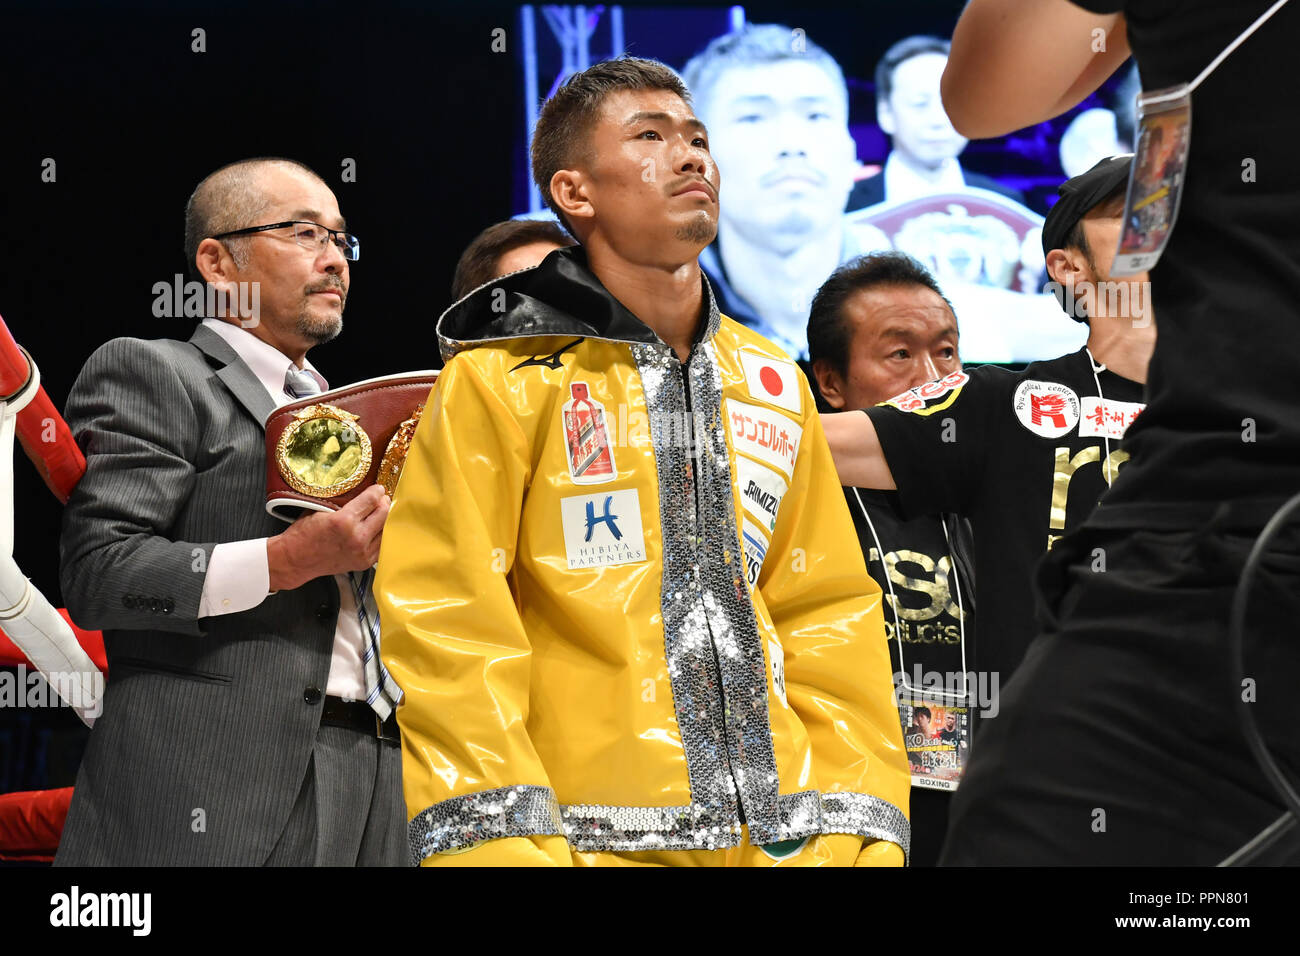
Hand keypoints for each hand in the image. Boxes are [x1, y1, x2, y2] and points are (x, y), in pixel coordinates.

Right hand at [266, 484, 390, 590]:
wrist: (295, 560)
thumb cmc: (303, 535)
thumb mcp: (319, 509)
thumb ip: (343, 501)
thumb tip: (361, 490)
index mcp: (344, 521)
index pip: (372, 500)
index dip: (377, 491)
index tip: (378, 489)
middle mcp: (356, 538)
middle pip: (384, 513)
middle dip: (383, 503)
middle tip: (380, 499)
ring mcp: (362, 552)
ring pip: (386, 529)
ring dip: (383, 519)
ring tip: (377, 513)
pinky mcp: (364, 562)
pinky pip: (382, 545)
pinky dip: (380, 535)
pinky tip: (375, 529)